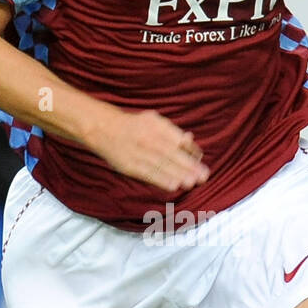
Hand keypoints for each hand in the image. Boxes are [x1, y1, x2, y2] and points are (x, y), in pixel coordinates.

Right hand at [94, 108, 209, 191]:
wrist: (104, 128)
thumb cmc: (134, 126)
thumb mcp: (153, 121)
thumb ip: (172, 131)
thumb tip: (190, 138)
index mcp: (156, 126)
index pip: (177, 139)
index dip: (190, 151)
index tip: (201, 160)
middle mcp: (148, 138)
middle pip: (172, 153)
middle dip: (188, 166)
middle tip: (203, 176)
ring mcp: (138, 152)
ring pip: (161, 165)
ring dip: (178, 174)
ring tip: (192, 183)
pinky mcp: (129, 165)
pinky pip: (148, 173)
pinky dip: (161, 179)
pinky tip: (173, 186)